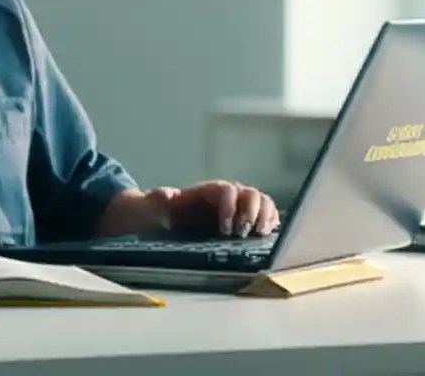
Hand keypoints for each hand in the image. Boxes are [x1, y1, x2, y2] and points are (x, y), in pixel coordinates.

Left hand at [146, 181, 278, 237]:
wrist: (162, 219)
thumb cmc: (159, 213)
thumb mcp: (153, 206)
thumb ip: (156, 201)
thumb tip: (168, 194)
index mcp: (209, 190)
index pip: (228, 190)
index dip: (230, 207)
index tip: (225, 230)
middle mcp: (228, 194)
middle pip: (251, 194)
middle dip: (252, 213)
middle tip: (243, 234)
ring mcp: (239, 205)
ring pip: (263, 202)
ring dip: (266, 216)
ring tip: (259, 234)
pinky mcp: (246, 218)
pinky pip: (267, 214)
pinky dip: (271, 221)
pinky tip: (267, 234)